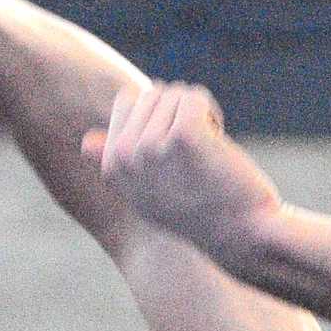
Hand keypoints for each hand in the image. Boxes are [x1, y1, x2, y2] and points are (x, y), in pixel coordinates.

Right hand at [81, 82, 281, 260]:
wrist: (243, 236)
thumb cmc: (201, 212)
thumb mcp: (147, 195)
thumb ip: (117, 165)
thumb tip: (88, 141)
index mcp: (112, 165)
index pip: (127, 102)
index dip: (158, 117)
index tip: (175, 149)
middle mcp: (125, 155)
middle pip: (152, 94)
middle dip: (178, 114)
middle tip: (197, 155)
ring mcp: (152, 145)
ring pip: (175, 94)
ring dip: (198, 116)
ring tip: (208, 154)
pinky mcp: (184, 136)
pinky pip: (195, 97)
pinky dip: (212, 113)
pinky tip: (219, 144)